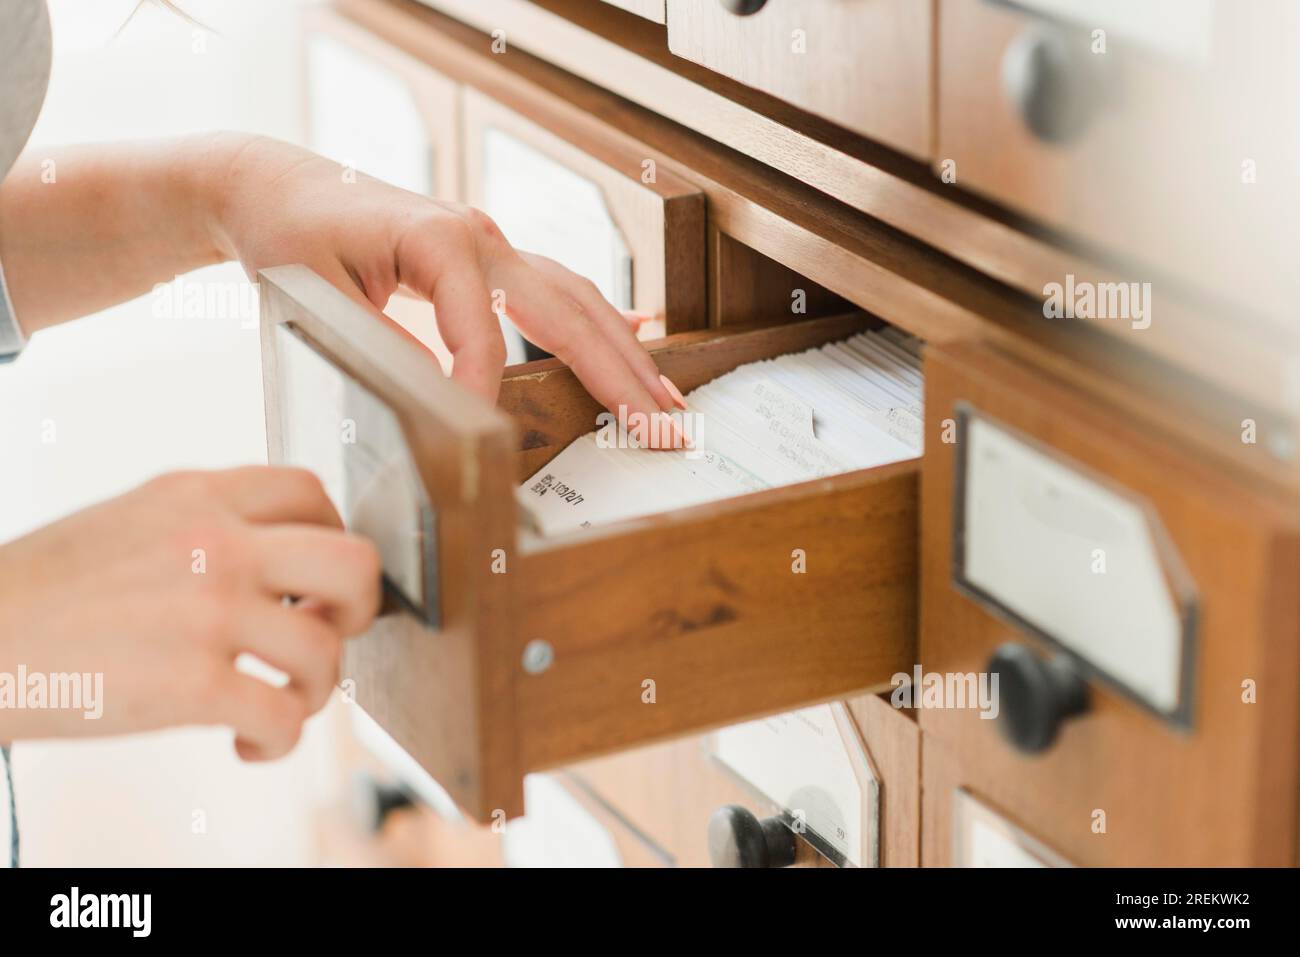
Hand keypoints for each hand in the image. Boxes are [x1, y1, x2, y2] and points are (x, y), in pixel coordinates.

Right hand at [0, 467, 380, 760]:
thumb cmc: (44, 590)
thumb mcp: (132, 521)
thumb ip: (208, 524)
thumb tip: (279, 557)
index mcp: (198, 496)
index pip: (310, 490)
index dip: (333, 537)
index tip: (318, 577)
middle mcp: (215, 543)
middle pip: (353, 561)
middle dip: (360, 608)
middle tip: (329, 633)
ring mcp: (207, 611)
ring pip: (329, 651)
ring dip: (320, 689)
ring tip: (283, 699)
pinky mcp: (190, 683)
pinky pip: (285, 718)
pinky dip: (279, 742)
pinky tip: (248, 741)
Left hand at [210, 135, 688, 446]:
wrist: (276, 185)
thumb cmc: (289, 234)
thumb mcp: (315, 294)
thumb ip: (380, 345)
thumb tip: (441, 399)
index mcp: (438, 239)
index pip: (483, 333)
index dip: (486, 391)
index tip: (483, 442)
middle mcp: (480, 236)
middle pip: (568, 312)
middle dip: (619, 375)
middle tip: (664, 427)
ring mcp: (491, 243)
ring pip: (577, 301)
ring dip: (623, 353)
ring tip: (664, 401)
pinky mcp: (488, 256)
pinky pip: (558, 289)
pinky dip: (602, 319)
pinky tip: (640, 336)